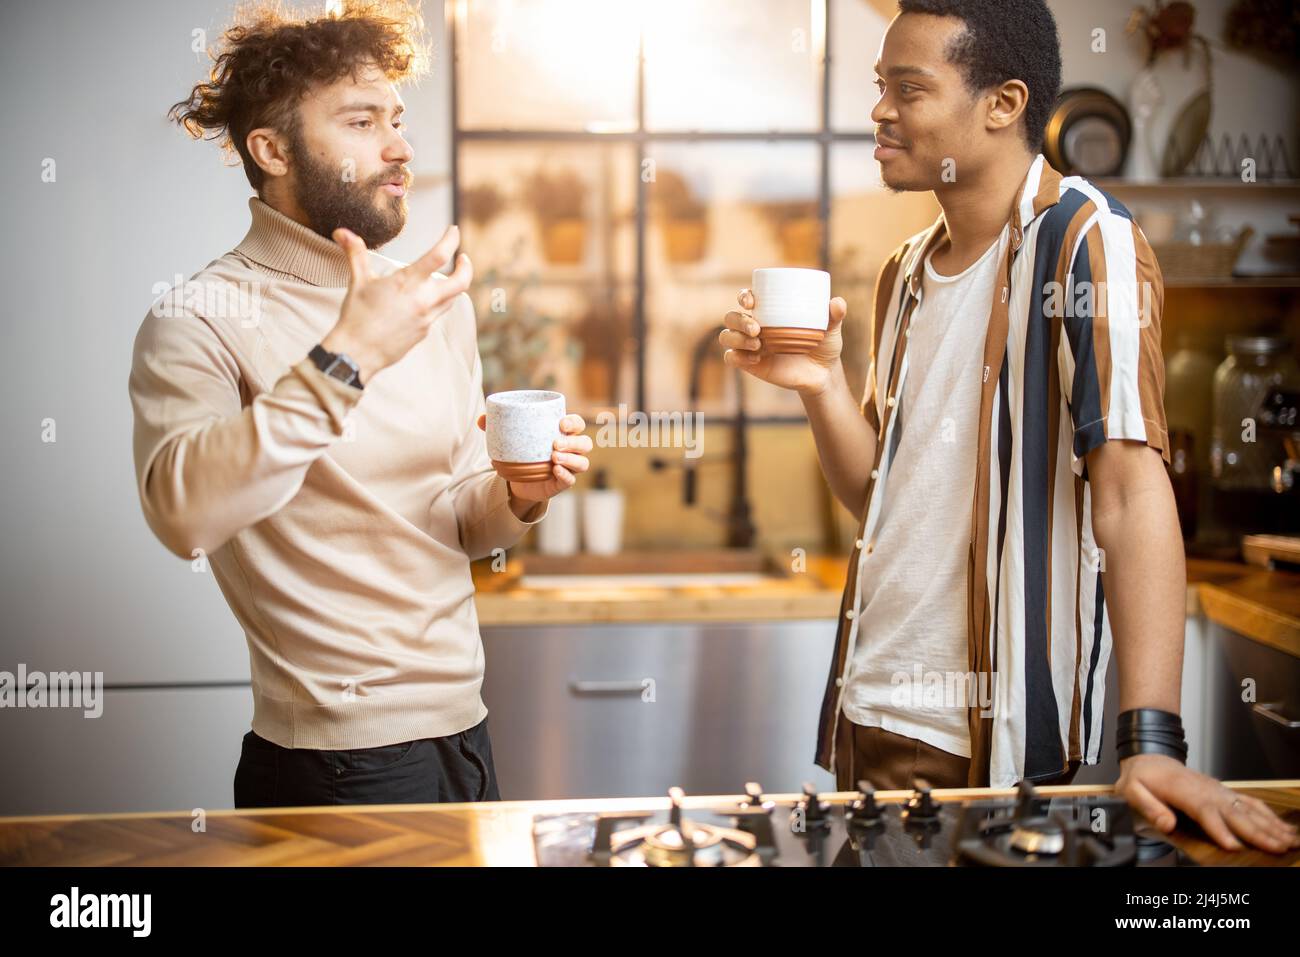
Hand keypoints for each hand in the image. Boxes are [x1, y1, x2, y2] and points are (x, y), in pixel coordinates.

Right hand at [321, 224, 472, 381]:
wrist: (357, 353)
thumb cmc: (356, 317)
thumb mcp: (357, 282)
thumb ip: (355, 254)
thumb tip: (341, 232)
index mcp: (407, 283)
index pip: (439, 256)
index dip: (451, 240)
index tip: (454, 231)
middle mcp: (422, 300)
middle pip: (461, 282)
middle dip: (466, 267)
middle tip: (464, 258)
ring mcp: (426, 318)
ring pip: (453, 299)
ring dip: (455, 285)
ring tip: (449, 276)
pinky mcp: (424, 332)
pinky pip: (439, 313)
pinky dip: (439, 302)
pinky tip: (427, 300)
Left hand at [476, 413, 592, 503]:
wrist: (517, 480)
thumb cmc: (520, 452)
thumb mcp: (509, 439)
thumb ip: (496, 427)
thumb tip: (481, 419)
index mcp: (561, 433)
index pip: (577, 424)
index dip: (574, 423)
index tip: (561, 423)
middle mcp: (570, 449)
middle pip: (585, 443)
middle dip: (573, 442)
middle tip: (555, 443)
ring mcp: (569, 467)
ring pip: (582, 462)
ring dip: (571, 459)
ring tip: (554, 457)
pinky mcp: (563, 482)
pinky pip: (571, 479)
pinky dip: (565, 474)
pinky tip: (555, 470)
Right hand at [720, 289, 846, 396]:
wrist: (822, 374)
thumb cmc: (824, 344)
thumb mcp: (831, 328)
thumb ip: (835, 315)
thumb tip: (837, 302)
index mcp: (769, 311)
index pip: (747, 298)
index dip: (743, 296)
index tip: (751, 301)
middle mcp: (755, 325)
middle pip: (731, 317)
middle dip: (739, 320)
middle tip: (758, 329)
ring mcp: (750, 345)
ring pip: (727, 336)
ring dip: (736, 338)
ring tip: (758, 345)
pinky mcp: (749, 364)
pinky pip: (731, 358)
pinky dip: (738, 356)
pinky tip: (756, 359)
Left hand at [1116, 753, 1298, 852]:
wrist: (1150, 759)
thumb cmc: (1141, 777)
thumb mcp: (1131, 789)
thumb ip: (1148, 806)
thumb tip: (1166, 823)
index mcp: (1183, 791)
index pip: (1204, 811)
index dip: (1220, 829)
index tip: (1233, 845)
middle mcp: (1206, 790)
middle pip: (1234, 813)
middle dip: (1257, 831)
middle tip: (1276, 847)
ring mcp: (1218, 791)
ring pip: (1248, 809)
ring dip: (1270, 825)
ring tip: (1288, 840)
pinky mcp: (1224, 793)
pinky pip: (1250, 804)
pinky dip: (1269, 816)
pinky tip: (1282, 827)